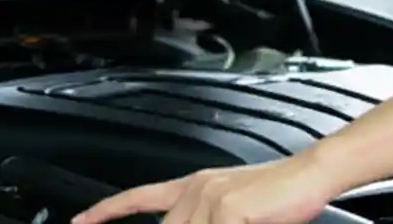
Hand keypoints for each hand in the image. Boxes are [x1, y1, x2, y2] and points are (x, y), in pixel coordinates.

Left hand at [70, 156, 335, 223]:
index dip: (106, 211)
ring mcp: (210, 200)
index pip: (140, 198)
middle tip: (225, 222)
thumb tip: (192, 222)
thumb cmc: (281, 193)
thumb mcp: (236, 209)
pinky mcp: (229, 211)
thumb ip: (209, 219)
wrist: (312, 173)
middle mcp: (196, 189)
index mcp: (195, 185)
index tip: (81, 221)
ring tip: (238, 220)